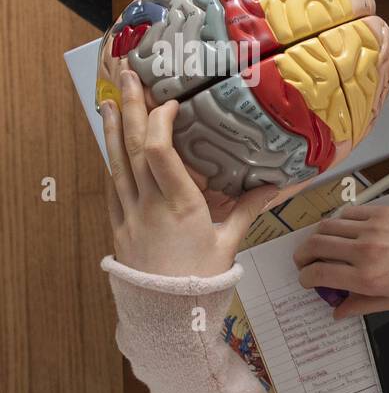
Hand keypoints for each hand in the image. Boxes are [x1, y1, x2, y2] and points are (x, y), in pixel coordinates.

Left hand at [104, 70, 275, 277]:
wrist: (166, 314)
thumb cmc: (201, 279)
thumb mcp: (229, 243)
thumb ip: (248, 210)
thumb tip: (276, 186)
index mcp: (179, 205)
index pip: (159, 153)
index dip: (159, 122)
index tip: (170, 103)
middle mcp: (148, 204)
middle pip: (133, 148)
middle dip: (130, 109)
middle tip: (129, 78)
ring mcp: (128, 213)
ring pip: (115, 162)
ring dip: (112, 128)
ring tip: (109, 100)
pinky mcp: (118, 223)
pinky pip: (112, 184)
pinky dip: (112, 160)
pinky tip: (111, 144)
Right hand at [293, 204, 388, 318]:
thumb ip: (361, 306)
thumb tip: (338, 312)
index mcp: (367, 278)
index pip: (318, 273)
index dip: (306, 277)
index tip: (307, 279)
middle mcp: (364, 252)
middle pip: (315, 246)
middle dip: (302, 255)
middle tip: (304, 261)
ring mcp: (371, 229)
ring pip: (326, 226)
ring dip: (316, 237)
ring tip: (319, 245)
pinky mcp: (380, 212)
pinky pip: (347, 213)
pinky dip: (339, 222)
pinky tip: (343, 231)